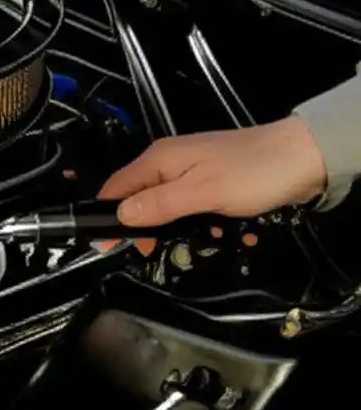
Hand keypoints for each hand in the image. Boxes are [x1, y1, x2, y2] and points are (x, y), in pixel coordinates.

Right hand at [98, 116, 326, 225]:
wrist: (305, 156)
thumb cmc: (251, 175)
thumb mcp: (200, 194)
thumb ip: (157, 205)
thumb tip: (118, 215)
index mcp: (158, 160)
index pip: (115, 188)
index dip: (105, 216)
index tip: (107, 245)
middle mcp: (168, 161)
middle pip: (136, 197)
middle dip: (141, 226)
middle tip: (154, 252)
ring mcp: (190, 169)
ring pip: (162, 203)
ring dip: (169, 226)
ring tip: (186, 244)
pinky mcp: (209, 178)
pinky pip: (186, 202)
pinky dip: (191, 220)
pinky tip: (208, 232)